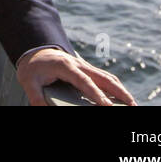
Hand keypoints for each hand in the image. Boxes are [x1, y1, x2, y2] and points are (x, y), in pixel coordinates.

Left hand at [17, 47, 135, 105]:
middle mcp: (78, 64)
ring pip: (108, 77)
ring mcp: (84, 65)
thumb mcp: (27, 81)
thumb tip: (44, 110)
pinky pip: (105, 77)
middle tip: (132, 106)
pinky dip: (116, 87)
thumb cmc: (32, 68)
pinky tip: (122, 98)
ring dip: (121, 90)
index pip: (84, 81)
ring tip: (132, 105)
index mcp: (64, 66)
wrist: (34, 51)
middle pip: (103, 77)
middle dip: (118, 92)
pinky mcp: (87, 69)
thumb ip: (36, 97)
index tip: (106, 106)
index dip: (96, 94)